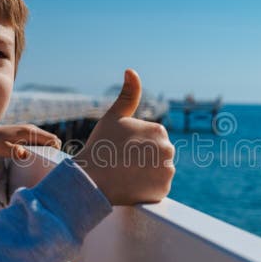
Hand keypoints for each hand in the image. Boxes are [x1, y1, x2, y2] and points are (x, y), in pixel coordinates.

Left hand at [0, 124, 61, 159]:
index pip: (52, 139)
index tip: (51, 160)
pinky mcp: (28, 134)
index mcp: (30, 132)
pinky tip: (35, 157)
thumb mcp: (2, 149)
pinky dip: (42, 148)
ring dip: (48, 150)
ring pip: (47, 140)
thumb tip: (26, 154)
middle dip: (53, 150)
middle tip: (47, 162)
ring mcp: (31, 131)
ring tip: (41, 161)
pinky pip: (41, 141)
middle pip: (52, 140)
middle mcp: (33, 129)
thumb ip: (14, 151)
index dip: (56, 150)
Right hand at [74, 69, 174, 204]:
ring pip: (158, 171)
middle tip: (122, 163)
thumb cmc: (101, 146)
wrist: (92, 180)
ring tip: (126, 175)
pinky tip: (132, 185)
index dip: (135, 145)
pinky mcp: (163, 191)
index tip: (121, 149)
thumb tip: (131, 71)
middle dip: (143, 159)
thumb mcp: (114, 117)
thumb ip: (128, 95)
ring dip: (147, 173)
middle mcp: (169, 149)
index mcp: (159, 130)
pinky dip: (147, 188)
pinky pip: (158, 188)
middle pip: (157, 155)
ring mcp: (167, 172)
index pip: (152, 139)